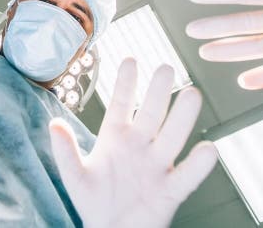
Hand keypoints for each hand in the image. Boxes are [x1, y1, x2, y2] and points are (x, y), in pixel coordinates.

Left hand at [49, 59, 217, 227]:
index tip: (131, 60)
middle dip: (159, 92)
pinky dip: (198, 165)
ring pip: (173, 137)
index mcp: (115, 138)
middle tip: (166, 68)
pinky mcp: (170, 191)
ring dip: (182, 117)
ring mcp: (157, 166)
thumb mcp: (75, 177)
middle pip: (152, 114)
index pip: (122, 104)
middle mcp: (140, 146)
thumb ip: (65, 151)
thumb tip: (54, 123)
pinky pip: (187, 176)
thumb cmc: (94, 203)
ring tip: (192, 94)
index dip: (126, 84)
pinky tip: (208, 148)